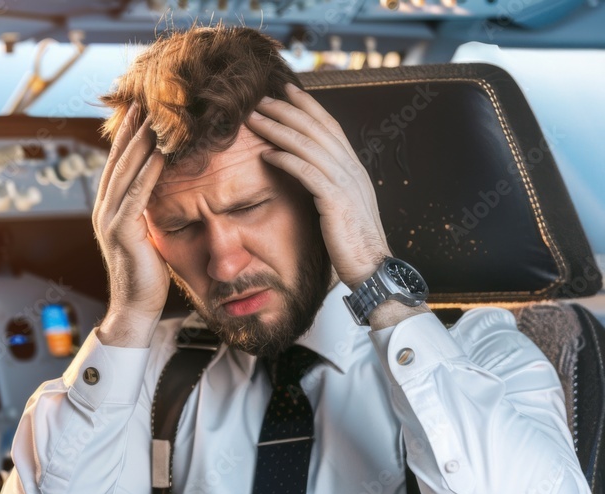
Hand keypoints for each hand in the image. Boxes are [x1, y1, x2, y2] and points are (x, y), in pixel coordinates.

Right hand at [92, 103, 168, 346]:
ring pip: (125, 173)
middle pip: (118, 161)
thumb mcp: (146, 234)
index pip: (118, 164)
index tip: (140, 111)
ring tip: (154, 119)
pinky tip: (160, 154)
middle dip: (131, 131)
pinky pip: (136, 195)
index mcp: (109, 208)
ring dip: (140, 144)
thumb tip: (160, 191)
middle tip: (145, 102)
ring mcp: (109, 220)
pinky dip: (148, 172)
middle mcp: (104, 209)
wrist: (134, 309)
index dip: (127, 136)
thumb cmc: (146, 274)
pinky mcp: (121, 232)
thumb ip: (147, 211)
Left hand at [245, 83, 391, 288]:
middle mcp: (352, 169)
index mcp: (354, 167)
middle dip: (287, 110)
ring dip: (279, 129)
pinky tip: (266, 153)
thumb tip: (310, 174)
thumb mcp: (342, 206)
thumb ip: (329, 186)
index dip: (308, 105)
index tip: (287, 90)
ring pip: (308, 145)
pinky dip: (285, 159)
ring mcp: (346, 183)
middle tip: (262, 98)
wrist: (373, 267)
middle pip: (316, 128)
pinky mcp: (335, 201)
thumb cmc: (352, 242)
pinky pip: (306, 173)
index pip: (330, 126)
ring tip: (255, 119)